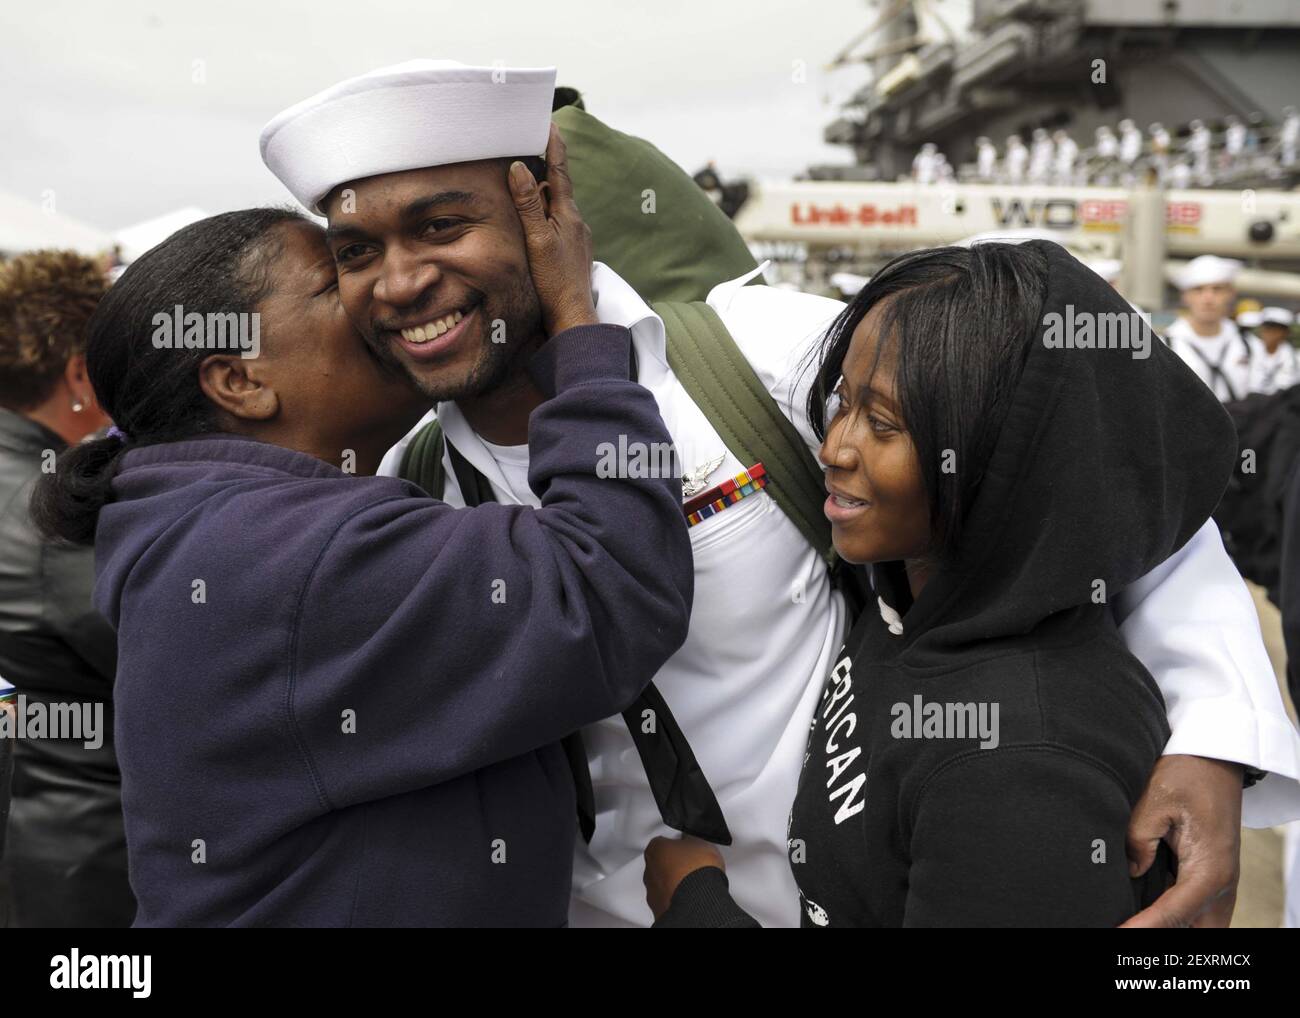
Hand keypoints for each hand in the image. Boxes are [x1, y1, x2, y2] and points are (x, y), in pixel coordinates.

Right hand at [509, 123, 596, 336]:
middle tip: (530, 144)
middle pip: (557, 187)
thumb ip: (528, 204)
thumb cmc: (554, 281)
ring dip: (542, 193)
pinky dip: (545, 215)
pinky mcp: (572, 253)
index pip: (559, 171)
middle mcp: (576, 223)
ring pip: (556, 207)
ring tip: (525, 182)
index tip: (547, 122)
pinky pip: (556, 224)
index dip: (553, 146)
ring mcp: (576, 238)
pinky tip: (535, 223)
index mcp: (568, 214)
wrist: (572, 317)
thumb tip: (520, 167)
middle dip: (544, 166)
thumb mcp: (537, 239)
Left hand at [643, 835, 725, 920]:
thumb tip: (691, 839)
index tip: (687, 847)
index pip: (663, 841)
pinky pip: (666, 899)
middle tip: (690, 865)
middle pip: (659, 862)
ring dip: (673, 882)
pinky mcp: (658, 908)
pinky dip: (675, 897)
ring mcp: (652, 890)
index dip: (677, 844)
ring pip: (661, 882)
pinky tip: (690, 895)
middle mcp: (649, 870)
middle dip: (673, 864)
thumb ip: (691, 839)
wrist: (698, 900)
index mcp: (655, 848)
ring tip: (693, 883)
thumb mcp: (701, 842)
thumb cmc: (696, 870)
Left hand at [1121, 754, 1242, 927]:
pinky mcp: (1212, 875)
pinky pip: (1197, 909)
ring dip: (1169, 927)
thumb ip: (1138, 840)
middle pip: (1193, 929)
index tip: (1118, 934)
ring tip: (1129, 924)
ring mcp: (1221, 882)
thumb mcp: (1154, 800)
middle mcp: (1222, 882)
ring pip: (1199, 924)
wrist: (1213, 757)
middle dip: (1160, 934)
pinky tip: (1144, 915)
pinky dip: (1175, 917)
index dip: (1144, 928)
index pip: (1174, 913)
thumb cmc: (1188, 774)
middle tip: (1122, 930)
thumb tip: (1131, 869)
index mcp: (1210, 868)